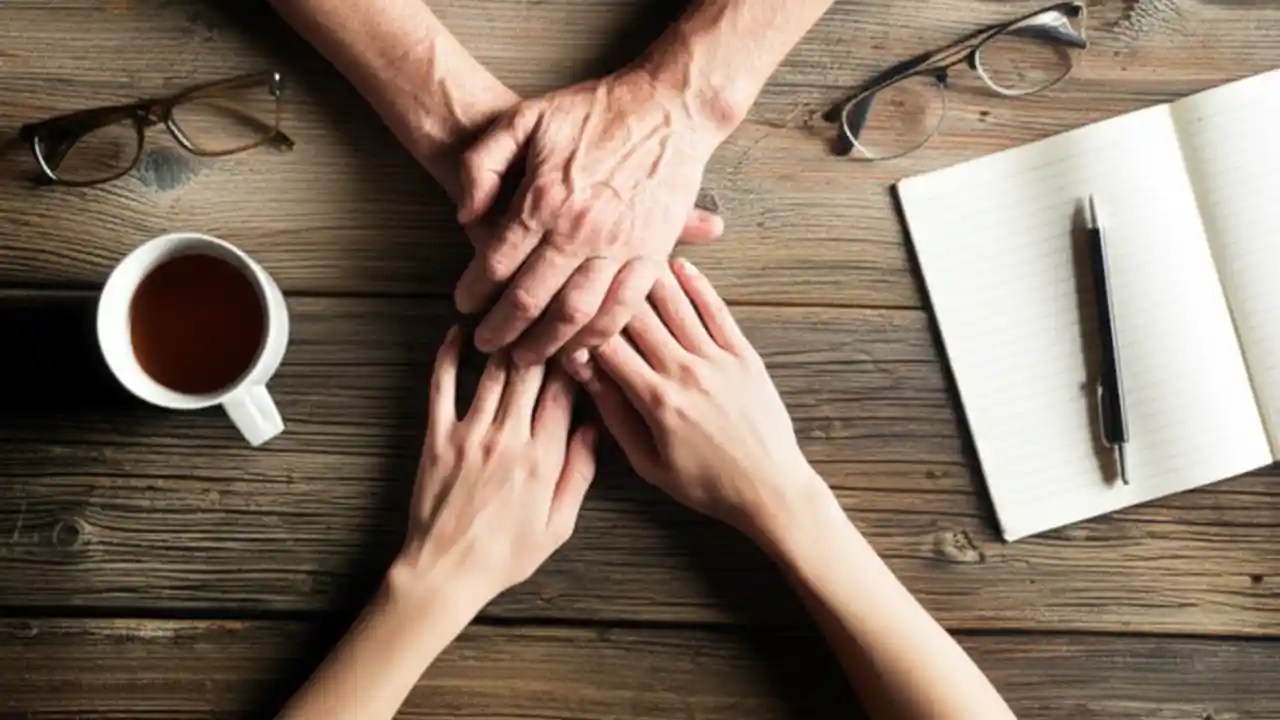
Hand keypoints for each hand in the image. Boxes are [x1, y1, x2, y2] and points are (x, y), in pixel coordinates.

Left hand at [394, 326, 597, 603]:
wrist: (446, 573)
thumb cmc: (505, 556)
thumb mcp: (559, 525)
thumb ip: (580, 473)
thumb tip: (594, 427)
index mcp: (543, 459)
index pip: (564, 393)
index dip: (573, 360)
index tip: (580, 338)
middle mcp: (509, 439)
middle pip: (531, 373)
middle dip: (544, 341)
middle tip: (551, 315)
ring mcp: (470, 435)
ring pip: (494, 372)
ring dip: (506, 339)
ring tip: (515, 312)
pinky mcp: (438, 438)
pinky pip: (443, 385)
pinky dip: (450, 355)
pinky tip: (458, 332)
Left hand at [454, 69, 728, 364]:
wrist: (668, 107)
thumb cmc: (594, 110)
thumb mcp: (523, 118)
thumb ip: (482, 165)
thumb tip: (465, 215)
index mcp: (544, 200)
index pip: (496, 263)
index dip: (475, 291)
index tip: (464, 306)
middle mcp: (579, 231)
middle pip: (530, 299)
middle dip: (502, 329)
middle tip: (487, 345)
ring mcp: (620, 247)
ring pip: (575, 315)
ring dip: (546, 344)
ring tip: (525, 359)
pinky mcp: (653, 254)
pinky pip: (622, 308)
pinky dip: (599, 336)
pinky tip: (580, 348)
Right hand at [567, 259, 823, 535]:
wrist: (770, 488)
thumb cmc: (706, 484)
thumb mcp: (649, 463)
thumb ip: (616, 417)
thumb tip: (585, 376)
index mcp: (656, 401)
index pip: (606, 348)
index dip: (581, 327)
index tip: (565, 312)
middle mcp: (685, 372)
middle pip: (637, 318)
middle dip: (609, 290)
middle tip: (590, 266)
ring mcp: (717, 360)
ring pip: (675, 305)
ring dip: (649, 276)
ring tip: (628, 253)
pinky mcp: (744, 355)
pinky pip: (717, 311)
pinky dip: (698, 285)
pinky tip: (679, 266)